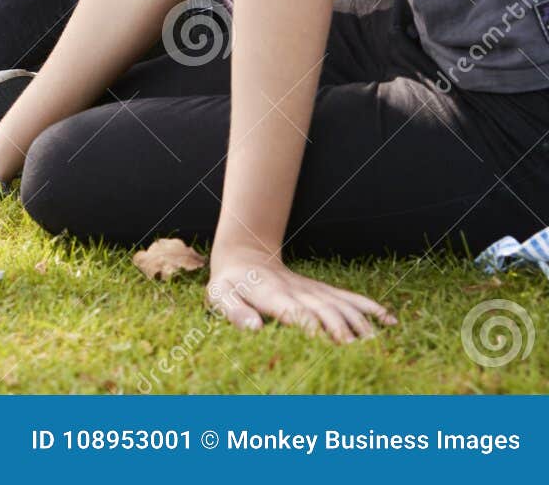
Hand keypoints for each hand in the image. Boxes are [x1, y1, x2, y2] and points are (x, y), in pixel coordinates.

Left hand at [206, 244, 396, 342]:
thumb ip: (234, 312)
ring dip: (361, 324)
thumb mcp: (219, 295)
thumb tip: (254, 330)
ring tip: (377, 347)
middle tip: (358, 355)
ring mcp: (314, 290)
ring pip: (343, 305)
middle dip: (342, 331)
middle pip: (325, 311)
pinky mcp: (324, 290)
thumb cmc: (230, 283)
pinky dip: (371, 308)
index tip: (327, 345)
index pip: (295, 312)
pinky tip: (391, 321)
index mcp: (272, 295)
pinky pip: (350, 297)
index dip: (312, 327)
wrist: (245, 255)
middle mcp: (299, 291)